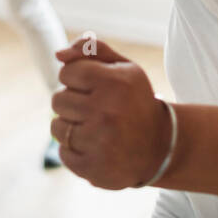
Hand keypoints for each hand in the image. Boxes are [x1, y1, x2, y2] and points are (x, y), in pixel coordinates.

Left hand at [51, 36, 171, 189]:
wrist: (160, 147)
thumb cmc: (135, 101)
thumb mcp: (125, 69)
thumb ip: (93, 50)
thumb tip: (58, 54)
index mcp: (114, 82)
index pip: (67, 72)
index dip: (76, 78)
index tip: (92, 86)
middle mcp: (105, 111)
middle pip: (57, 99)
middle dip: (72, 102)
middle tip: (95, 109)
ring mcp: (98, 141)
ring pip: (56, 126)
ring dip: (71, 126)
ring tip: (94, 128)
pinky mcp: (92, 167)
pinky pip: (63, 152)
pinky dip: (75, 149)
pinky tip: (95, 146)